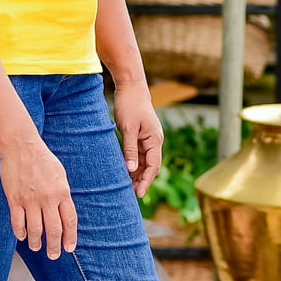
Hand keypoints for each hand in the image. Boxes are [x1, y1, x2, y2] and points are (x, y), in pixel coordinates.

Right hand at [0, 132, 77, 259]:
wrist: (21, 147)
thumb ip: (62, 195)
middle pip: (53, 229)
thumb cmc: (43, 160)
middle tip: (53, 255)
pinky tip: (22, 237)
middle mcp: (48, 198)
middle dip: (54, 246)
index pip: (69, 221)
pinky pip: (18, 221)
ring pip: (35, 229)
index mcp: (62, 192)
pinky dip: (20, 232)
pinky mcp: (14, 199)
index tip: (69, 248)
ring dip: (37, 242)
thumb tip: (63, 213)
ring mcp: (30, 200)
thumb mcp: (60, 176)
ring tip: (36, 248)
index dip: (70, 237)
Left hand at [114, 78, 163, 197]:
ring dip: (136, 173)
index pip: (153, 166)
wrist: (130, 86)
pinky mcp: (141, 136)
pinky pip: (139, 154)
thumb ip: (130, 150)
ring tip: (125, 185)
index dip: (146, 181)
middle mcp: (154, 141)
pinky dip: (133, 163)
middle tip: (129, 194)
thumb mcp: (128, 129)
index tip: (139, 193)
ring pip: (144, 161)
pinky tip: (125, 171)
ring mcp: (148, 139)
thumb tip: (131, 169)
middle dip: (141, 180)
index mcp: (155, 140)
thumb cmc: (130, 105)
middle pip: (150, 166)